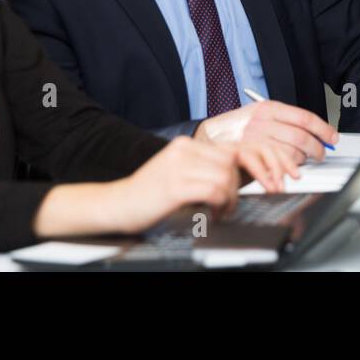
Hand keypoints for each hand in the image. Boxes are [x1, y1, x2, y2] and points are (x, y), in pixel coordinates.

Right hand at [99, 136, 246, 234]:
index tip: (237, 189)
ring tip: (221, 211)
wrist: (119, 204)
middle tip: (228, 203)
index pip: (228, 150)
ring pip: (225, 177)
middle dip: (236, 186)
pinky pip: (214, 191)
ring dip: (230, 199)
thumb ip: (201, 166)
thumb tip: (234, 172)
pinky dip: (221, 205)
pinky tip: (214, 215)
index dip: (240, 171)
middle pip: (230, 163)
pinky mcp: (175, 187)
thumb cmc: (149, 192)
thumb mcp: (177, 169)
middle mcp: (182, 150)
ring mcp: (178, 167)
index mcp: (184, 144)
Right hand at [195, 99, 338, 167]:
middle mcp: (262, 121)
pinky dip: (288, 170)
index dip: (323, 129)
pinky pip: (277, 165)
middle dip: (317, 148)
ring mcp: (255, 138)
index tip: (332, 137)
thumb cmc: (236, 127)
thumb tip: (314, 133)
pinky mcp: (249, 154)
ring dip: (302, 161)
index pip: (304, 118)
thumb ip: (283, 121)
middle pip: (301, 137)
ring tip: (303, 162)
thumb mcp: (259, 115)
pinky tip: (289, 170)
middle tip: (321, 154)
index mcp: (268, 108)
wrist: (208, 136)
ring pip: (292, 153)